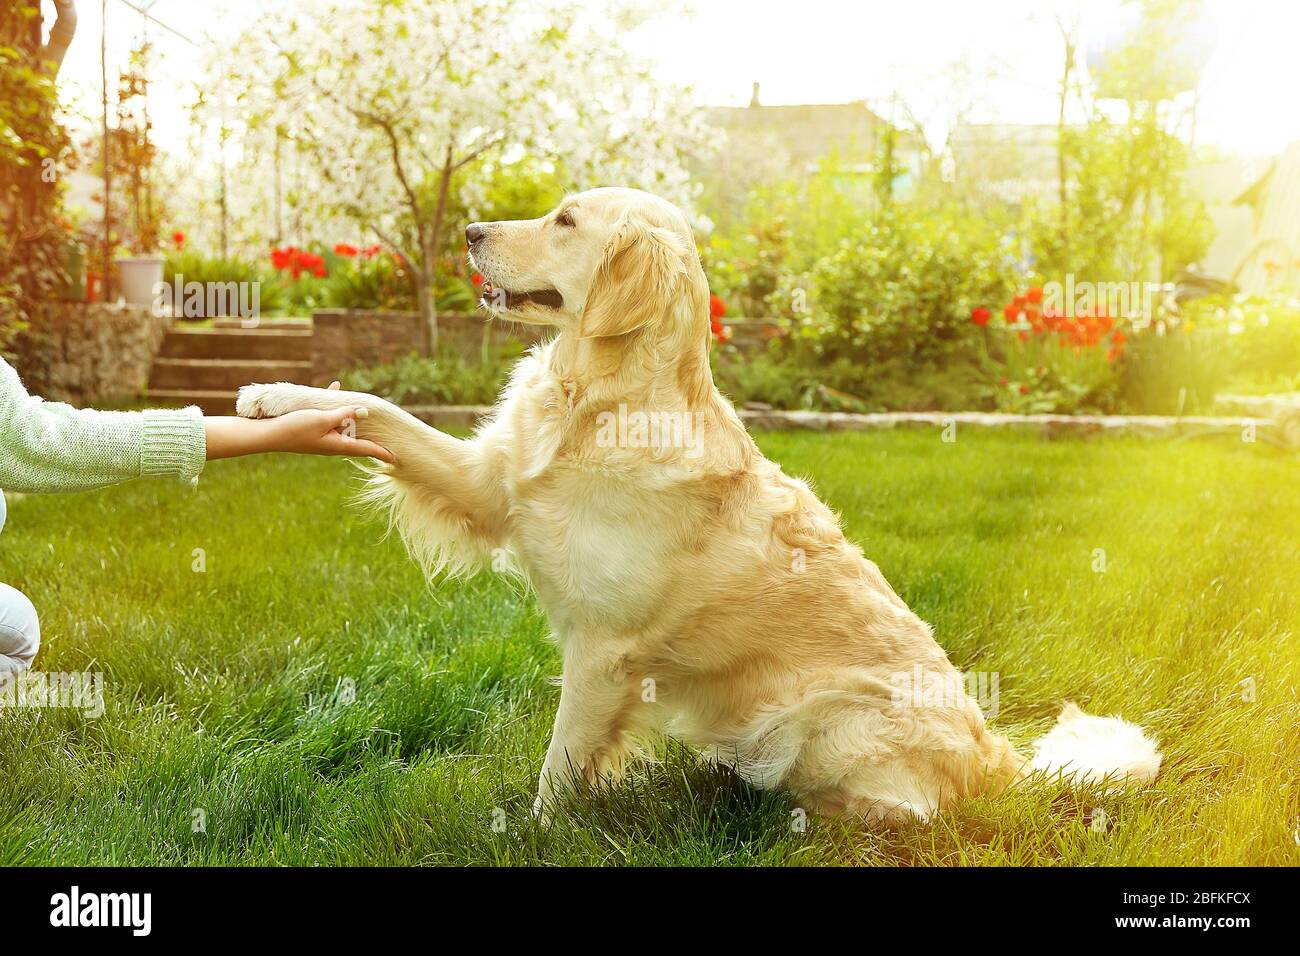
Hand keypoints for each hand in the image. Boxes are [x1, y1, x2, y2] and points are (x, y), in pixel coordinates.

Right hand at [264, 404, 395, 462]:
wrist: (266, 434)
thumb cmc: (295, 429)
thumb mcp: (323, 419)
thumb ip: (344, 414)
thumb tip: (364, 412)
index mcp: (338, 445)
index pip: (365, 449)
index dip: (381, 452)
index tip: (396, 458)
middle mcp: (332, 443)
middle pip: (357, 439)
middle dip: (372, 439)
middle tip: (389, 439)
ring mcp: (322, 436)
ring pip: (343, 425)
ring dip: (354, 418)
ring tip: (367, 412)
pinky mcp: (311, 427)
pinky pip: (327, 415)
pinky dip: (333, 403)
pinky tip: (335, 387)